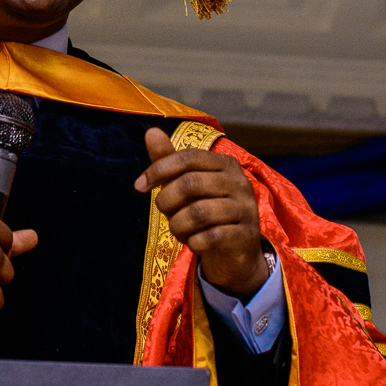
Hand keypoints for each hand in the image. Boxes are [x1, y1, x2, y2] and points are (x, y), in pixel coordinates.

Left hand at [135, 128, 268, 300]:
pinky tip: (194, 242)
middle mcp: (239, 182)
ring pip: (198, 213)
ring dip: (178, 225)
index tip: (139, 186)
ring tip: (178, 229)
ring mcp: (245, 208)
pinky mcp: (246, 235)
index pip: (188, 157)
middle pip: (190, 184)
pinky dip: (194, 242)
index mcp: (225, 164)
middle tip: (164, 212)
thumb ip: (170, 161)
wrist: (235, 253)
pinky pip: (210, 237)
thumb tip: (151, 132)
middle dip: (167, 201)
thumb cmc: (207, 213)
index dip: (159, 170)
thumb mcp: (186, 186)